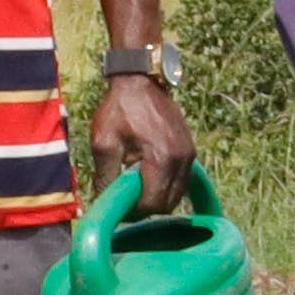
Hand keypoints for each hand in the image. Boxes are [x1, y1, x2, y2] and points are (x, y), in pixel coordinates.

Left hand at [86, 67, 192, 207]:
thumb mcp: (103, 142)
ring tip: (135, 186)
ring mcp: (190, 155)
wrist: (140, 82)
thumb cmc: (120, 109)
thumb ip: (106, 175)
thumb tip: (106, 203)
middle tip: (126, 199)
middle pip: (169, 203)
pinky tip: (147, 175)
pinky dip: (166, 185)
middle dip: (147, 207)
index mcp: (162, 158)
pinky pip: (182, 181)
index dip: (135, 211)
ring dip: (158, 197)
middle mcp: (182, 159)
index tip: (120, 207)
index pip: (154, 202)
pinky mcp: (190, 151)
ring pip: (178, 194)